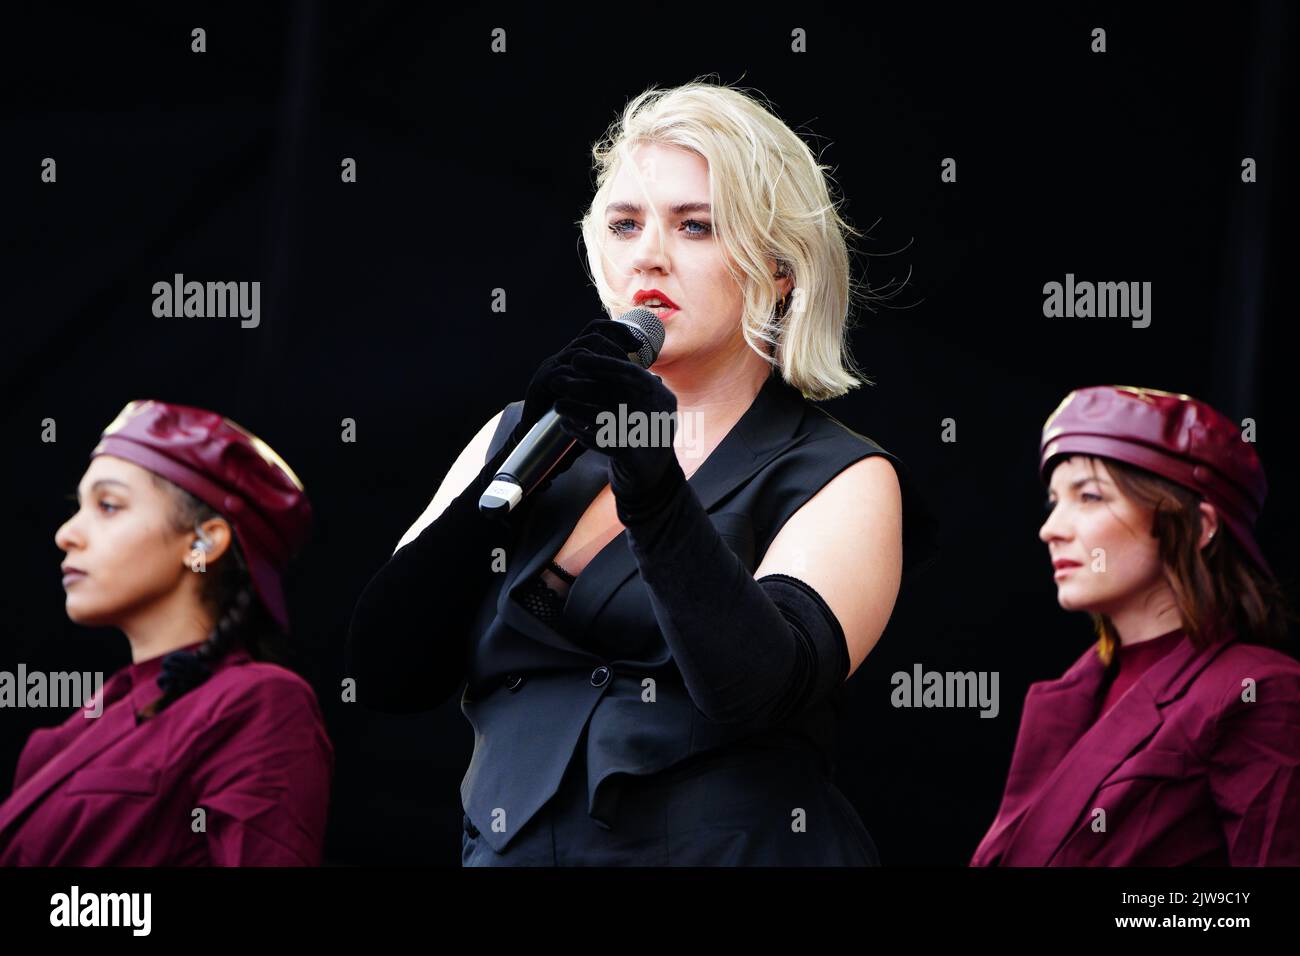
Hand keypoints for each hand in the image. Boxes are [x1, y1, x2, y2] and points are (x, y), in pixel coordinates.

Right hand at [514, 319, 645, 446]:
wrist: (538, 447)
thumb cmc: (575, 423)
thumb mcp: (604, 403)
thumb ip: (624, 390)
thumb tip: (656, 380)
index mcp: (576, 360)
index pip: (596, 332)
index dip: (618, 330)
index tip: (639, 343)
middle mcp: (562, 359)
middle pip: (590, 335)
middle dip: (616, 343)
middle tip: (633, 360)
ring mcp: (550, 370)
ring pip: (579, 353)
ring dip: (603, 360)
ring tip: (620, 373)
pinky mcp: (540, 385)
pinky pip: (563, 374)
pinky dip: (582, 380)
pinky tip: (599, 387)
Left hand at [548, 351, 685, 518]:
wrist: (652, 476)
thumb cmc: (639, 433)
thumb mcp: (640, 403)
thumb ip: (622, 384)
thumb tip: (586, 359)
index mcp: (660, 395)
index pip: (632, 373)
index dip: (603, 364)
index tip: (578, 359)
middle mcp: (659, 413)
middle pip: (615, 393)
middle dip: (583, 386)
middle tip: (557, 381)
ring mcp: (649, 436)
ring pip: (605, 417)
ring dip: (577, 409)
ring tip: (558, 405)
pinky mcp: (634, 458)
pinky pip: (602, 442)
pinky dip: (582, 433)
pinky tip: (567, 426)